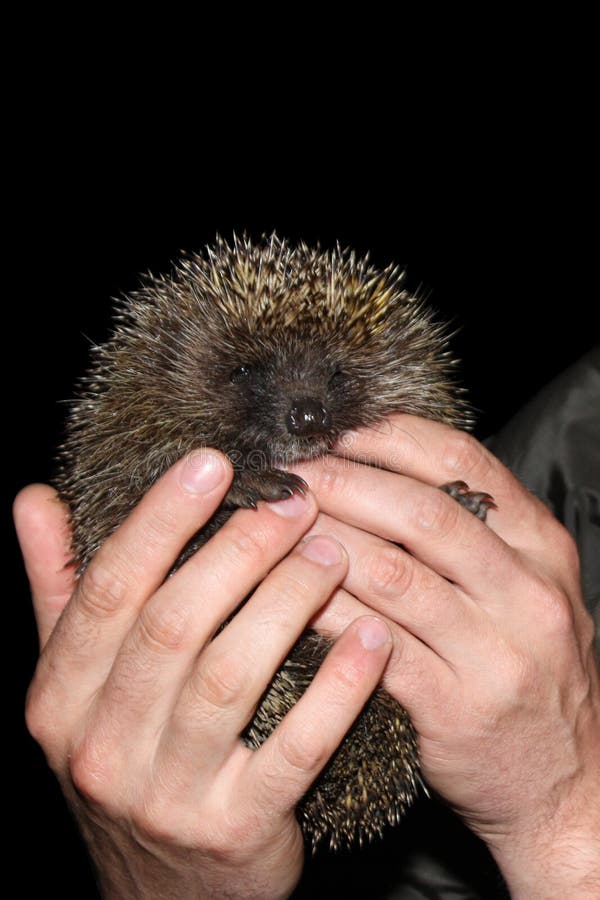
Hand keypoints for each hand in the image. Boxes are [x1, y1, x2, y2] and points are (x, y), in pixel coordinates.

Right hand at [17, 449, 392, 899]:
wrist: (161, 894)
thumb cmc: (125, 757)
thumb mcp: (75, 684)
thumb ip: (58, 592)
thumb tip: (34, 499)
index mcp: (58, 697)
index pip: (105, 589)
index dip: (159, 519)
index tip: (215, 461)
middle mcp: (100, 745)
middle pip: (173, 625)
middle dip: (239, 552)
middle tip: (295, 503)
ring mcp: (166, 795)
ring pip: (231, 677)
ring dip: (288, 604)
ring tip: (333, 554)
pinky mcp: (234, 832)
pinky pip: (293, 751)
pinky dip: (336, 690)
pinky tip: (371, 640)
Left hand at [291, 415, 599, 898]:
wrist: (569, 784)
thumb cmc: (528, 671)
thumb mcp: (523, 588)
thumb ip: (469, 535)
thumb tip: (371, 474)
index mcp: (541, 545)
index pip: (461, 462)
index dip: (386, 436)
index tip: (329, 430)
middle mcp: (527, 591)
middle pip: (422, 512)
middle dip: (342, 482)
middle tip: (287, 474)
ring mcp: (496, 652)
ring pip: (393, 575)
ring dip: (322, 544)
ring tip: (274, 527)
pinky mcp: (457, 709)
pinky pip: (376, 646)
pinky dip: (326, 614)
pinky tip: (289, 597)